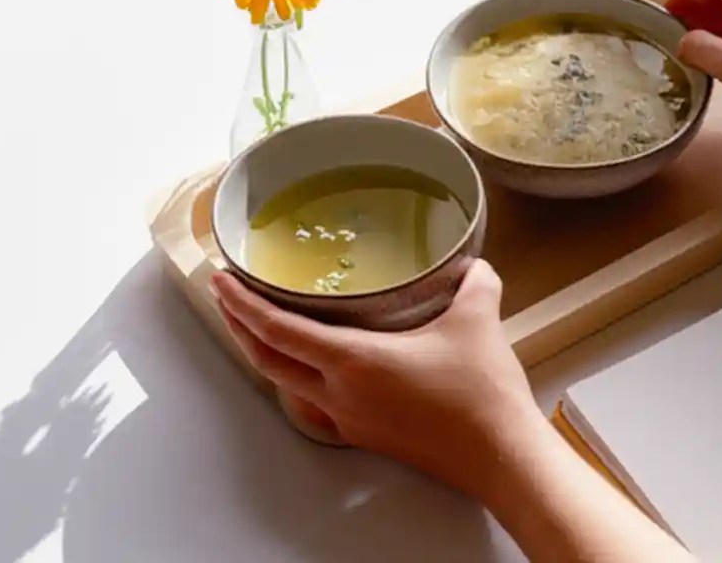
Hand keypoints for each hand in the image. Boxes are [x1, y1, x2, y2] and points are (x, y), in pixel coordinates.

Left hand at [210, 261, 545, 499]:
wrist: (500, 456)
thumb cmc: (481, 397)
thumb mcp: (477, 319)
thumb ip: (472, 282)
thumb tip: (472, 265)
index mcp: (354, 361)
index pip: (278, 330)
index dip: (242, 304)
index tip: (222, 281)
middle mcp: (341, 394)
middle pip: (268, 362)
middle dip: (240, 329)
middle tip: (229, 300)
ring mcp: (352, 421)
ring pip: (288, 388)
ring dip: (268, 359)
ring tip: (265, 332)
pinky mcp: (369, 437)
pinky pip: (317, 408)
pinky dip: (302, 384)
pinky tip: (319, 374)